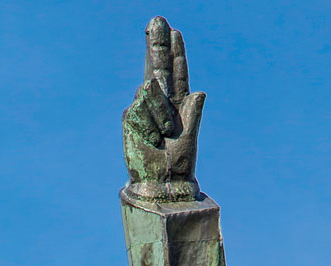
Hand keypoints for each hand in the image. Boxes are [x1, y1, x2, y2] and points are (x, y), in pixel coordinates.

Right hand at [122, 16, 205, 201]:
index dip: (176, 53)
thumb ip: (193, 115)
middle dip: (157, 43)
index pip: (177, 73)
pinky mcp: (131, 118)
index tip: (175, 32)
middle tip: (157, 19)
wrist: (162, 182)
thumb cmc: (179, 163)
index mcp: (179, 104)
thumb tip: (200, 92)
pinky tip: (153, 138)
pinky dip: (150, 123)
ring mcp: (143, 108)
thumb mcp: (190, 137)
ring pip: (150, 89)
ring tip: (166, 133)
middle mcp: (160, 102)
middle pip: (157, 67)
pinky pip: (140, 108)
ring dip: (161, 112)